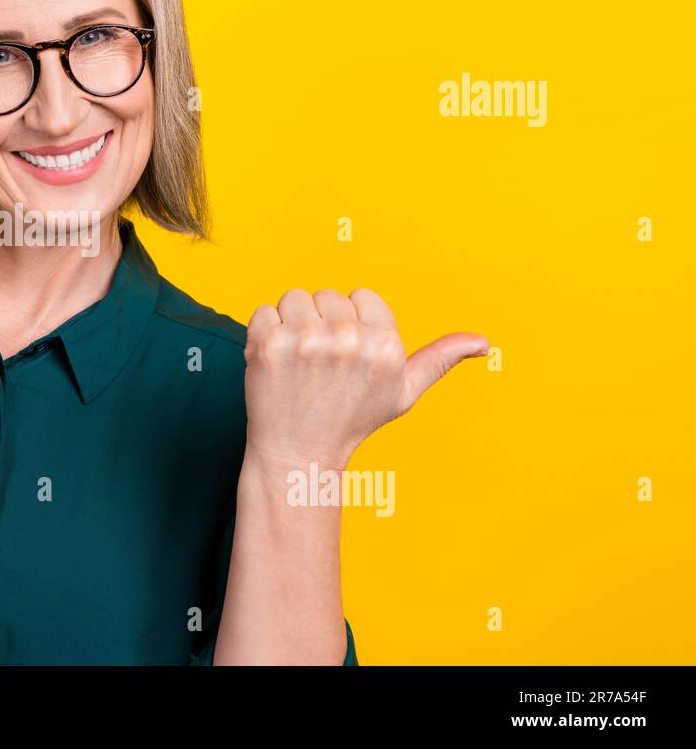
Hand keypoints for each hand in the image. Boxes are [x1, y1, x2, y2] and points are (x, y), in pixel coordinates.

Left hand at [243, 288, 486, 473]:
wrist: (299, 453)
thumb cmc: (351, 419)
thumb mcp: (402, 392)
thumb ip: (440, 359)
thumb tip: (484, 342)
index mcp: (385, 345)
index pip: (362, 296)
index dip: (352, 323)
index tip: (347, 356)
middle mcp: (348, 340)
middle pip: (328, 296)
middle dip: (322, 323)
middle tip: (320, 365)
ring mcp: (305, 341)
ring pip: (295, 297)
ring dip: (292, 323)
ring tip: (298, 361)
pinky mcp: (267, 344)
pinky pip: (264, 310)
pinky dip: (265, 332)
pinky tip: (276, 362)